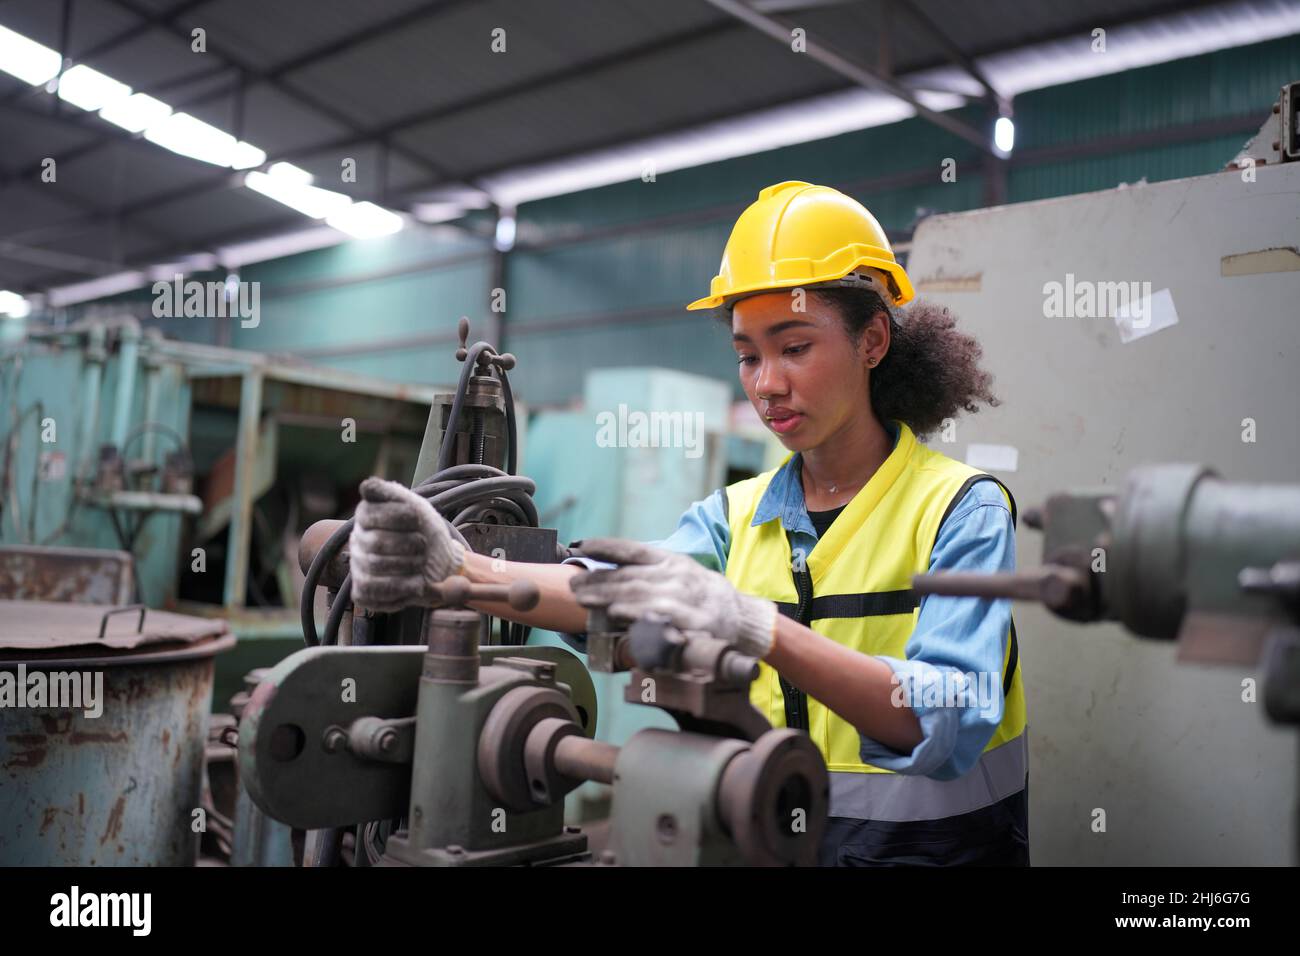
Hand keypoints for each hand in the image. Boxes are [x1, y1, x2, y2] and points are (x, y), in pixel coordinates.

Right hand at [348, 477, 466, 611]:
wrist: (435, 559)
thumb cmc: (421, 528)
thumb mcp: (413, 505)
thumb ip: (392, 493)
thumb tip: (366, 486)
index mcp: (365, 515)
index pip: (371, 515)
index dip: (399, 516)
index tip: (417, 518)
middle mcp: (357, 541)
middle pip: (376, 543)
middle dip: (408, 543)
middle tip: (423, 544)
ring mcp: (359, 567)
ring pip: (375, 567)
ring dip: (407, 565)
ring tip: (421, 561)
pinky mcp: (363, 591)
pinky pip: (373, 593)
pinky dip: (401, 588)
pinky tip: (417, 583)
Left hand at [569, 538, 776, 658]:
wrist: (743, 618)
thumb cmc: (704, 597)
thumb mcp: (679, 574)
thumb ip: (648, 574)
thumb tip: (608, 577)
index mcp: (671, 561)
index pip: (633, 550)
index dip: (605, 546)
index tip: (580, 545)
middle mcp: (677, 576)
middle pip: (630, 576)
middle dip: (597, 581)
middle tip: (572, 585)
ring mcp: (685, 599)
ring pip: (640, 595)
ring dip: (608, 597)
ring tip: (584, 599)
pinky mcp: (692, 622)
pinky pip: (660, 618)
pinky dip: (637, 615)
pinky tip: (618, 615)